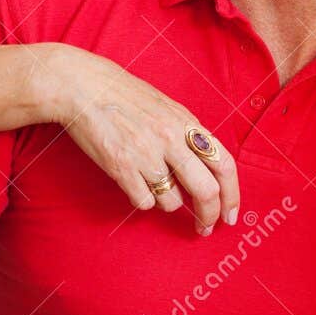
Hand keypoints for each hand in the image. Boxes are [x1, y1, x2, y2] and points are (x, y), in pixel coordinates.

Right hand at [45, 44, 240, 234]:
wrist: (82, 86)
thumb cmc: (123, 95)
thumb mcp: (166, 107)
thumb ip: (187, 135)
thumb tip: (207, 167)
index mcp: (186, 123)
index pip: (225, 164)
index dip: (233, 195)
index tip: (230, 214)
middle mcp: (171, 140)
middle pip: (206, 191)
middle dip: (209, 216)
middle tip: (204, 228)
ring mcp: (146, 155)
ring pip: (172, 202)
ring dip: (167, 201)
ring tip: (152, 183)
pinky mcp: (121, 168)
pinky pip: (144, 202)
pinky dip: (141, 198)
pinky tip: (133, 182)